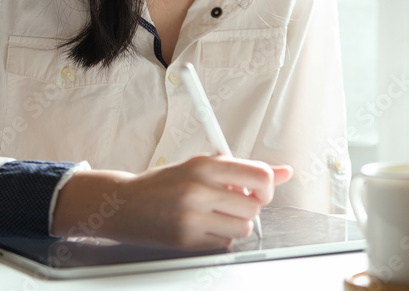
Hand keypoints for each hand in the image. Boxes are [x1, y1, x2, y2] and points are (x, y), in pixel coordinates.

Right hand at [51, 156, 292, 249]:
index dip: (267, 187)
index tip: (259, 189)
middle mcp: (199, 189)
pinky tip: (203, 226)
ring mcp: (192, 217)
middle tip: (233, 202)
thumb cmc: (164, 183)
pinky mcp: (186, 241)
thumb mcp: (202, 165)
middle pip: (254, 207)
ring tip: (216, 214)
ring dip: (235, 223)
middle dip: (249, 206)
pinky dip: (220, 237)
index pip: (260, 176)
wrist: (124, 204)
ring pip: (242, 228)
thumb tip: (285, 172)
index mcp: (205, 165)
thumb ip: (245, 169)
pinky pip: (224, 244)